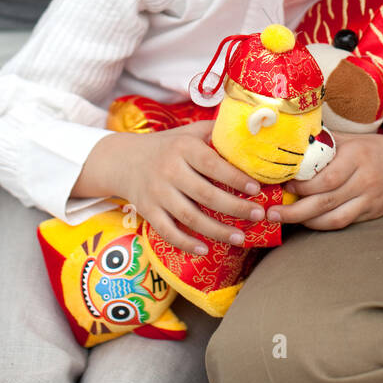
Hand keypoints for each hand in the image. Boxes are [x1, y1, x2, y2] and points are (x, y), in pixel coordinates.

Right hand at [77, 120, 266, 255]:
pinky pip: (167, 231)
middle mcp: (169, 170)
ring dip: (217, 231)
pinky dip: (185, 243)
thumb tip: (251, 133)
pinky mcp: (148, 211)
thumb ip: (216, 132)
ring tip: (241, 239)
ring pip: (190, 217)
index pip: (212, 164)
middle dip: (235, 208)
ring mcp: (157, 193)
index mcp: (183, 148)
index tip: (256, 189)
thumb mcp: (188, 132)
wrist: (123, 160)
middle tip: (258, 215)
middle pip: (206, 194)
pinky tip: (204, 250)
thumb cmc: (167, 146)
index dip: (235, 178)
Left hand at [270, 133, 382, 230]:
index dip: (302, 185)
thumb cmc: (373, 150)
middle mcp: (365, 178)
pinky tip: (306, 222)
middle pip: (325, 199)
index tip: (282, 185)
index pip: (326, 176)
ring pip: (333, 217)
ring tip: (282, 220)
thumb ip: (324, 142)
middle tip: (272, 212)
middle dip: (295, 209)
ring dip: (305, 221)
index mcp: (357, 155)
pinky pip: (343, 223)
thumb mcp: (351, 139)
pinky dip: (321, 224)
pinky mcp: (372, 213)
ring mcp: (370, 198)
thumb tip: (290, 142)